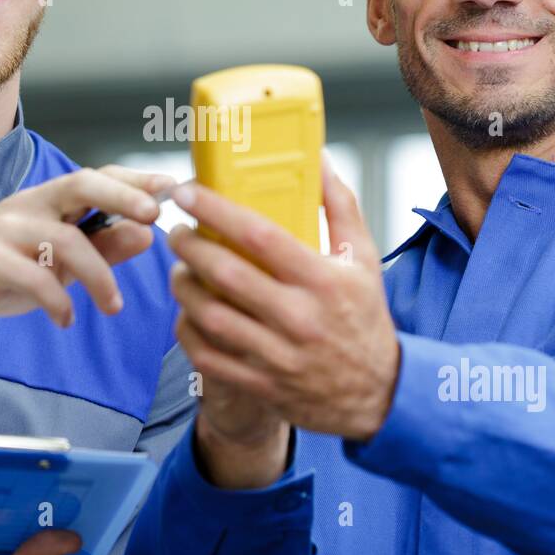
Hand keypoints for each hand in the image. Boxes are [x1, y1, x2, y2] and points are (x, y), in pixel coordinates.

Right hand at [0, 165, 174, 325]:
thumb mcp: (56, 261)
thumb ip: (100, 247)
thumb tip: (148, 234)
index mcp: (48, 201)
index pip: (98, 177)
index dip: (135, 180)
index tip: (172, 187)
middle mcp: (28, 205)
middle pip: (80, 183)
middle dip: (122, 197)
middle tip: (154, 220)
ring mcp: (4, 229)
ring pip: (64, 240)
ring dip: (98, 276)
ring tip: (113, 307)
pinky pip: (32, 276)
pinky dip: (56, 300)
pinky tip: (66, 319)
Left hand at [168, 155, 400, 441]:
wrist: (378, 394)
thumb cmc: (364, 317)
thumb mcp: (364, 259)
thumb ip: (340, 206)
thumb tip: (318, 159)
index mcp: (323, 280)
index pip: (260, 236)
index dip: (216, 210)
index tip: (187, 192)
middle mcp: (299, 317)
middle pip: (225, 274)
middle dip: (189, 246)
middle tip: (177, 231)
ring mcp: (277, 355)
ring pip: (210, 316)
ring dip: (183, 287)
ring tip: (180, 269)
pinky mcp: (261, 384)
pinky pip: (208, 357)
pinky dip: (188, 331)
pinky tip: (187, 312)